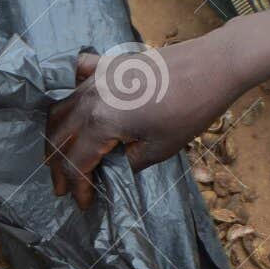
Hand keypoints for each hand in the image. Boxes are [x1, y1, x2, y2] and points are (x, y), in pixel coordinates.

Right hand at [46, 35, 244, 208]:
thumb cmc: (190, 110)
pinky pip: (75, 75)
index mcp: (100, 123)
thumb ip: (126, 163)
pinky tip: (71, 104)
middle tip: (62, 189)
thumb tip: (110, 169)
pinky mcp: (107, 63)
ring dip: (55, 137)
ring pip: (59, 110)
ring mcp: (96, 78)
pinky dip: (67, 91)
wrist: (214, 65)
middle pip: (59, 139)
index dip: (77, 189)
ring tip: (59, 156)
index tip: (84, 204)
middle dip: (58, 169)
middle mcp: (89, 100)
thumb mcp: (160, 150)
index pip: (76, 163)